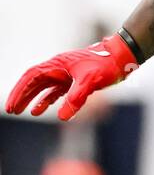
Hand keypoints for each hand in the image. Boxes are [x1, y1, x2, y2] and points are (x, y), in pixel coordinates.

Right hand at [5, 33, 137, 120]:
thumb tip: (62, 117)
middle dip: (22, 96)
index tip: (13, 105)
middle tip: (12, 110)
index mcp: (57, 64)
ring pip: (43, 87)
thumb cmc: (106, 64)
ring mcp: (66, 74)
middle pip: (33, 82)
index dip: (20, 91)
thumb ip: (76, 98)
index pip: (31, 77)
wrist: (122, 57)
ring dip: (32, 99)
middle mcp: (58, 68)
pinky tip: (40, 110)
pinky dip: (46, 100)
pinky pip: (55, 91)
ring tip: (21, 111)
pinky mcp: (74, 81)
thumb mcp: (90, 81)